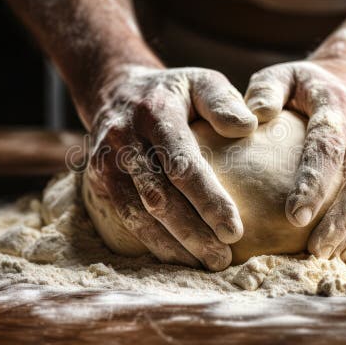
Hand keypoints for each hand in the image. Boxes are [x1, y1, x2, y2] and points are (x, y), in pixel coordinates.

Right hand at [83, 65, 257, 270]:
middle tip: (222, 258)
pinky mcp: (97, 179)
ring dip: (171, 245)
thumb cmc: (173, 92)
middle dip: (192, 233)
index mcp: (155, 113)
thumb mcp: (201, 81)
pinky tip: (177, 257)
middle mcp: (124, 138)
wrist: (115, 89)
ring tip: (203, 264)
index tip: (234, 230)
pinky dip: (150, 241)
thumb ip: (224, 101)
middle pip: (159, 197)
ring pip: (137, 214)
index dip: (208, 200)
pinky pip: (123, 217)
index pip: (182, 164)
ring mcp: (105, 162)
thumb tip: (249, 126)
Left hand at [244, 57, 345, 260]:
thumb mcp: (281, 75)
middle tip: (314, 249)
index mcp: (338, 107)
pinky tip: (342, 254)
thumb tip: (254, 114)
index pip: (327, 146)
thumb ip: (265, 90)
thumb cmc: (302, 85)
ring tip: (326, 257)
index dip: (314, 181)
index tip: (294, 215)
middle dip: (339, 218)